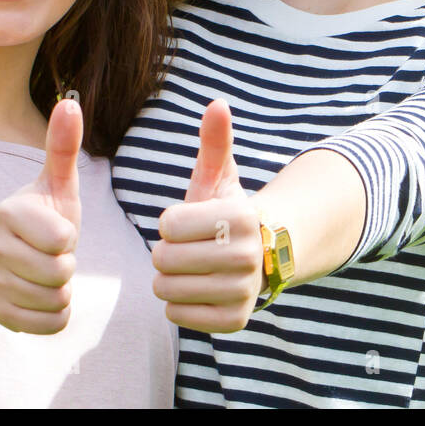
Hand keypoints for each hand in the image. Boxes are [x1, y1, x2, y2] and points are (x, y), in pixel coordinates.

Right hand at [0, 99, 82, 333]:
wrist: (5, 257)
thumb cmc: (42, 218)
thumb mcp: (56, 183)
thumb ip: (63, 146)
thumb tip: (70, 102)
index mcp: (10, 212)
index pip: (60, 239)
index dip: (69, 238)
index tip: (57, 231)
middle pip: (58, 272)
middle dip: (67, 266)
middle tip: (54, 255)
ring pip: (55, 299)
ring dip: (63, 290)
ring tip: (48, 273)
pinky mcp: (0, 313)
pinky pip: (49, 325)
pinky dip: (56, 315)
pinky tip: (44, 297)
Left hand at [152, 99, 263, 332]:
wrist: (260, 255)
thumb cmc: (225, 212)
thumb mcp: (218, 176)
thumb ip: (214, 141)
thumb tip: (216, 103)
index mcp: (239, 217)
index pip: (168, 225)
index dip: (170, 222)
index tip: (188, 222)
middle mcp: (247, 257)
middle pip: (164, 259)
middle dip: (166, 252)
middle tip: (187, 248)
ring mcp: (242, 293)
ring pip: (166, 290)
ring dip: (169, 278)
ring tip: (191, 268)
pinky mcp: (233, 322)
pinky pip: (176, 316)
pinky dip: (178, 304)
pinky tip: (196, 289)